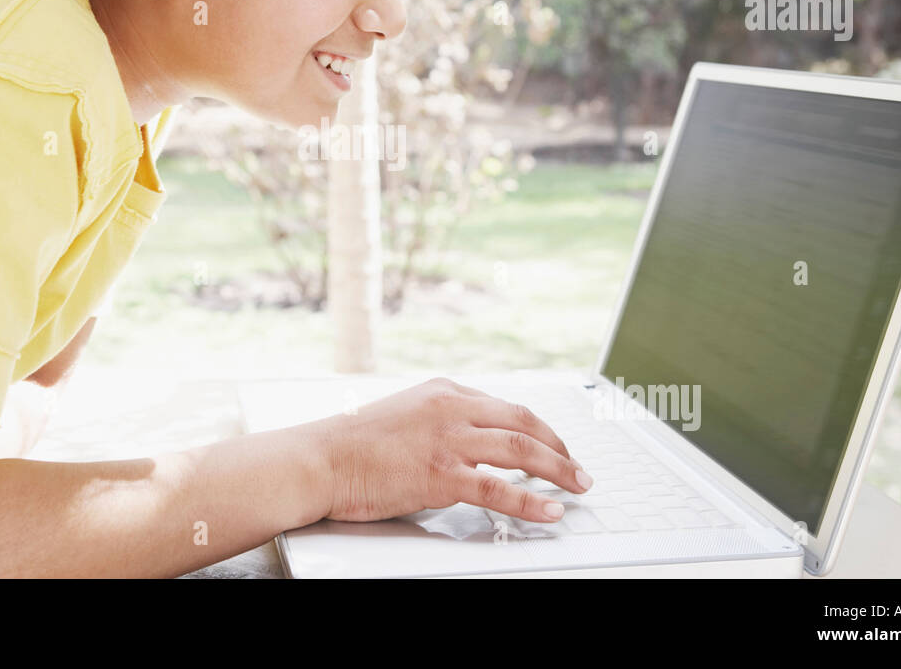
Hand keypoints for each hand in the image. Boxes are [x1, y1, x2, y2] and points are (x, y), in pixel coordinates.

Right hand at [315, 377, 591, 523]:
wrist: (321, 458)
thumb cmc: (354, 444)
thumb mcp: (406, 414)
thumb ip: (441, 422)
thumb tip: (472, 447)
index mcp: (444, 391)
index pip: (505, 406)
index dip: (538, 428)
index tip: (554, 446)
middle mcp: (451, 408)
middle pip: (523, 421)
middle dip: (558, 446)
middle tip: (578, 468)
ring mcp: (448, 439)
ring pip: (520, 448)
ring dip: (557, 468)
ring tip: (577, 485)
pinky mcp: (440, 473)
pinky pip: (498, 488)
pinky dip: (530, 500)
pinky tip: (549, 509)